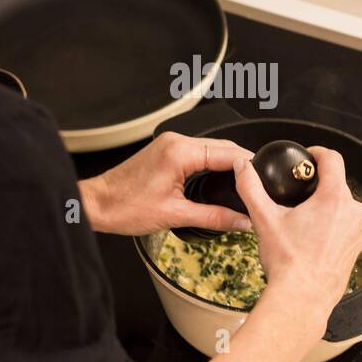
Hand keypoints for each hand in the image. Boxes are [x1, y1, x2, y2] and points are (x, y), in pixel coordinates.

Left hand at [79, 132, 253, 235]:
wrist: (97, 204)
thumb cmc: (125, 207)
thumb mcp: (175, 215)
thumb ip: (214, 216)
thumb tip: (242, 220)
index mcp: (180, 152)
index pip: (226, 153)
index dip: (248, 168)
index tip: (263, 182)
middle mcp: (175, 141)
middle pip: (221, 148)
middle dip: (241, 165)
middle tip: (258, 186)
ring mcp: (169, 144)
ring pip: (210, 148)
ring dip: (227, 163)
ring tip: (243, 184)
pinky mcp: (166, 150)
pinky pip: (197, 152)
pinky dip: (211, 162)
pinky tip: (219, 178)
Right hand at [232, 146, 361, 329]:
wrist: (302, 298)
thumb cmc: (287, 262)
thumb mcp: (264, 219)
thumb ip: (251, 188)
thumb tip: (242, 167)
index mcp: (333, 198)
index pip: (332, 158)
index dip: (317, 152)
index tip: (307, 156)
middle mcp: (352, 212)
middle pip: (336, 184)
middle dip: (316, 186)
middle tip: (296, 196)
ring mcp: (357, 231)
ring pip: (341, 206)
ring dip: (324, 207)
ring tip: (302, 221)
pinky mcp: (357, 248)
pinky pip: (345, 227)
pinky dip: (331, 227)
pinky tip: (313, 239)